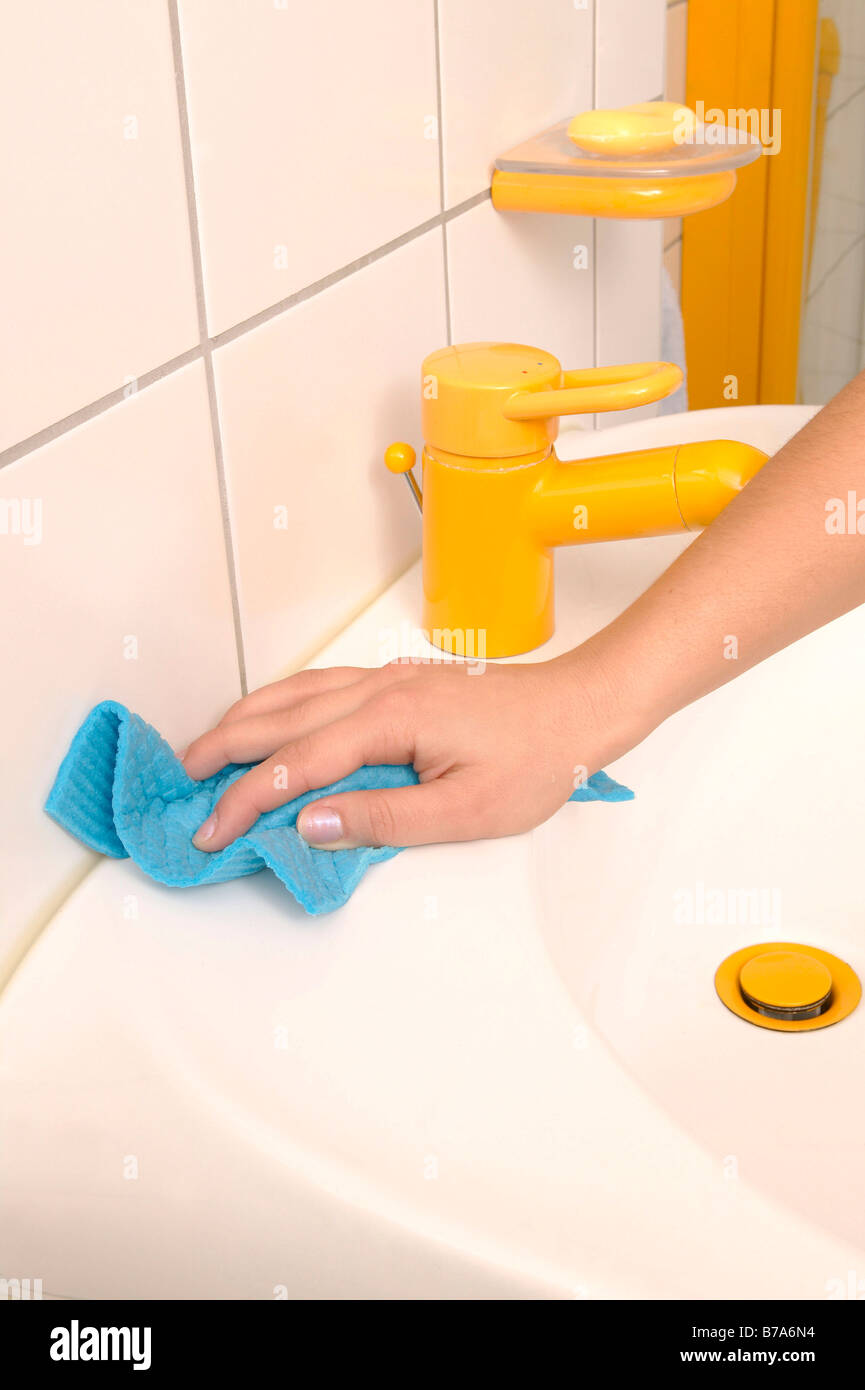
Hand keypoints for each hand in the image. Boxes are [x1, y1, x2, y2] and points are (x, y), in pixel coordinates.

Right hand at [182, 649, 644, 851]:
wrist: (580, 708)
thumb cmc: (536, 761)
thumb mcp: (466, 811)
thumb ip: (384, 818)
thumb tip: (310, 823)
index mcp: (392, 719)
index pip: (298, 763)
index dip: (248, 799)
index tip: (212, 831)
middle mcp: (380, 687)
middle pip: (280, 717)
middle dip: (225, 751)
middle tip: (182, 784)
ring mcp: (387, 677)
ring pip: (294, 691)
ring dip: (244, 719)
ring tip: (206, 748)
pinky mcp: (398, 679)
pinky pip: (319, 684)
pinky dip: (279, 701)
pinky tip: (269, 715)